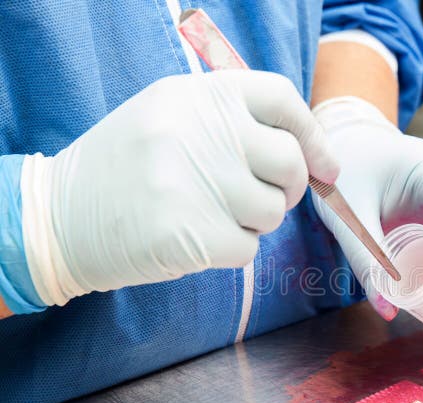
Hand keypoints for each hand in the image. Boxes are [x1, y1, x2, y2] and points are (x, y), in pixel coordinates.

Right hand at [21, 70, 338, 305]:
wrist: (60, 216)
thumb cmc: (127, 167)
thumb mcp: (171, 118)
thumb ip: (232, 123)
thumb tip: (310, 156)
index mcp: (197, 95)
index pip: (280, 98)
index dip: (312, 135)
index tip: (326, 167)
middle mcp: (201, 131)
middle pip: (290, 161)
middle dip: (290, 188)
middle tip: (265, 197)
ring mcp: (197, 182)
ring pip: (273, 211)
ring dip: (255, 222)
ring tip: (212, 215)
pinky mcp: (192, 233)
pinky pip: (248, 248)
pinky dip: (231, 250)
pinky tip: (195, 238)